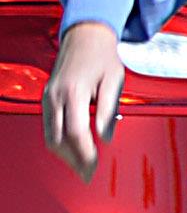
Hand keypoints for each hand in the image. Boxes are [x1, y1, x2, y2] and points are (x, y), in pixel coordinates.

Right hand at [43, 20, 121, 176]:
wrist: (85, 37)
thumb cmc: (103, 58)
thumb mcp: (114, 82)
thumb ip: (108, 110)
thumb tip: (105, 138)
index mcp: (73, 93)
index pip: (76, 133)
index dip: (84, 154)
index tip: (94, 168)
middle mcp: (54, 97)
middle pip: (58, 139)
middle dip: (72, 160)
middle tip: (88, 175)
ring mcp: (47, 98)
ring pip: (49, 136)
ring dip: (64, 155)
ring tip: (81, 167)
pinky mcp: (47, 99)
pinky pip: (48, 127)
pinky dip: (59, 142)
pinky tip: (72, 150)